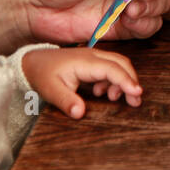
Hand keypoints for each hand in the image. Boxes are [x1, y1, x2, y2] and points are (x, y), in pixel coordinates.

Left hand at [21, 46, 142, 117]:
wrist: (32, 62)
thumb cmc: (42, 74)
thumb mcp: (50, 90)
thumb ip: (66, 101)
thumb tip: (80, 113)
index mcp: (84, 62)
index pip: (112, 69)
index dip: (126, 81)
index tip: (137, 93)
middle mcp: (93, 55)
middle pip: (121, 63)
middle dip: (131, 81)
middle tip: (135, 101)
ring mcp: (94, 57)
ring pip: (118, 64)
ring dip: (123, 81)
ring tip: (114, 98)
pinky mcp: (93, 61)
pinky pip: (111, 67)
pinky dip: (114, 80)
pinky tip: (102, 93)